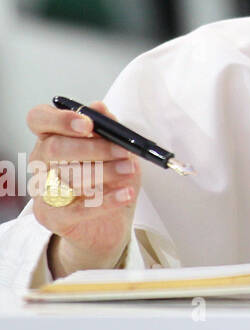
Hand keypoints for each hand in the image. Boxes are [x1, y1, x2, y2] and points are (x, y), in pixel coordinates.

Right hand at [26, 101, 139, 277]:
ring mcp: (42, 190)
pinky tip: (126, 194)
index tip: (89, 125)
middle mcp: (40, 162)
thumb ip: (107, 128)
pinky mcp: (51, 217)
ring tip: (129, 171)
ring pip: (67, 177)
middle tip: (123, 152)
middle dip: (94, 148)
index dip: (61, 119)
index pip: (39, 119)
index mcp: (51, 137)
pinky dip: (106, 200)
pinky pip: (77, 208)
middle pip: (55, 148)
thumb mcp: (116, 149)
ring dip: (105, 172)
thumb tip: (99, 107)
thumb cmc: (111, 179)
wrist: (110, 222)